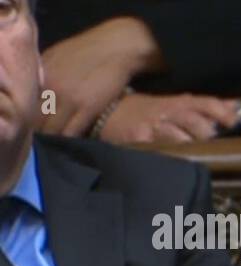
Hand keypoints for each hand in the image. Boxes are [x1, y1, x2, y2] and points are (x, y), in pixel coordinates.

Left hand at [40, 17, 163, 136]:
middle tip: (48, 142)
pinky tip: (74, 146)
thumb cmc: (90, 51)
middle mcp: (49, 87)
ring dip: (55, 140)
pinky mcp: (87, 108)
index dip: (32, 120)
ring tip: (60, 148)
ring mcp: (67, 99)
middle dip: (40, 133)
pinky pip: (72, 131)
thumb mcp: (58, 57)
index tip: (38, 128)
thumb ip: (46, 75)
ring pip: (53, 129)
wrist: (117, 47)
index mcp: (40, 76)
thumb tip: (39, 93)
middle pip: (37, 120)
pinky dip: (71, 141)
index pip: (28, 106)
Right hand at [98, 92, 238, 143]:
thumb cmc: (148, 110)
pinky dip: (171, 157)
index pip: (205, 103)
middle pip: (195, 122)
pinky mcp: (139, 141)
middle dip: (208, 134)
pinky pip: (160, 151)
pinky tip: (178, 163)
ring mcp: (153, 127)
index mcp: (179, 103)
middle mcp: (168, 112)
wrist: (108, 114)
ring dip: (192, 148)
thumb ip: (205, 106)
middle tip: (215, 144)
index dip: (221, 111)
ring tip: (199, 156)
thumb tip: (236, 106)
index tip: (235, 121)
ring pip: (179, 138)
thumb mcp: (176, 102)